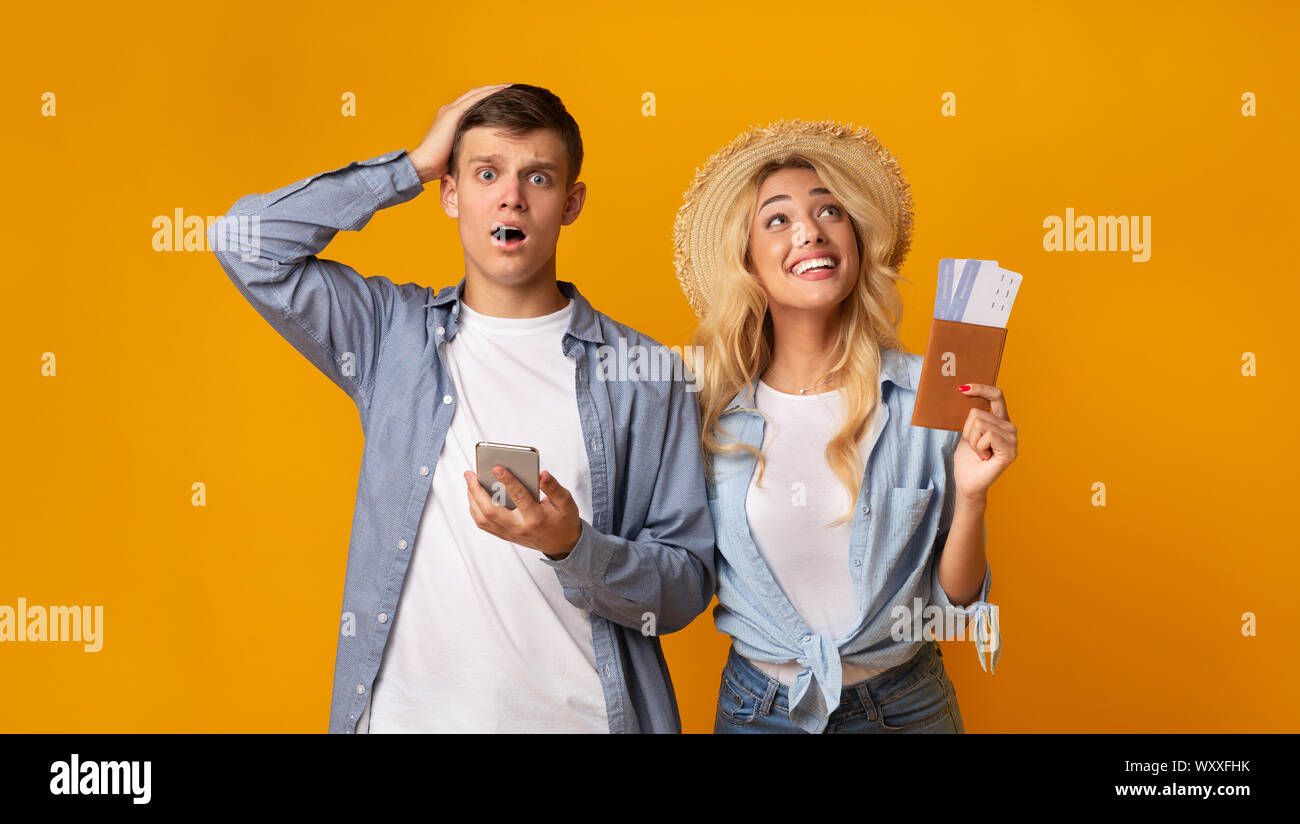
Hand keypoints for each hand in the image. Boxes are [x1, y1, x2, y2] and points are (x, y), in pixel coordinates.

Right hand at [409, 83, 513, 183]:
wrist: (424, 165)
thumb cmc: (440, 165)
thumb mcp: (459, 151)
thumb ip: (470, 145)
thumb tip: (484, 154)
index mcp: (451, 118)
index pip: (473, 104)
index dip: (489, 99)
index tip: (506, 99)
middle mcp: (450, 110)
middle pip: (476, 95)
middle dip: (494, 90)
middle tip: (512, 87)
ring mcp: (450, 110)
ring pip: (477, 93)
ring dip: (494, 88)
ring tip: (511, 86)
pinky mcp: (452, 114)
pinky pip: (474, 99)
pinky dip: (489, 93)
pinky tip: (502, 90)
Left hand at [463, 466, 582, 558]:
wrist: (563, 545)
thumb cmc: (564, 520)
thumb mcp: (566, 502)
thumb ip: (554, 487)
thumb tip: (542, 474)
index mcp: (536, 518)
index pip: (519, 497)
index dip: (508, 480)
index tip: (496, 467)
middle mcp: (519, 527)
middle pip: (490, 511)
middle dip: (476, 491)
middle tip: (470, 474)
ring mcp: (510, 533)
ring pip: (483, 519)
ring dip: (472, 499)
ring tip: (470, 481)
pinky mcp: (505, 535)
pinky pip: (484, 524)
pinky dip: (475, 509)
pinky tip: (474, 495)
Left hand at [953, 383, 1017, 501]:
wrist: (967, 482)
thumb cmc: (968, 459)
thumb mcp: (968, 432)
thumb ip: (974, 416)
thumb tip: (965, 392)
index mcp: (1001, 421)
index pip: (996, 396)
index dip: (981, 389)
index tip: (963, 388)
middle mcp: (1010, 428)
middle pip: (978, 413)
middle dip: (967, 430)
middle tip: (974, 446)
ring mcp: (1012, 439)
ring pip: (980, 423)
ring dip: (972, 440)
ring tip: (979, 452)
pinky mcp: (1010, 451)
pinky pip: (987, 435)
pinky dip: (978, 446)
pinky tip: (983, 457)